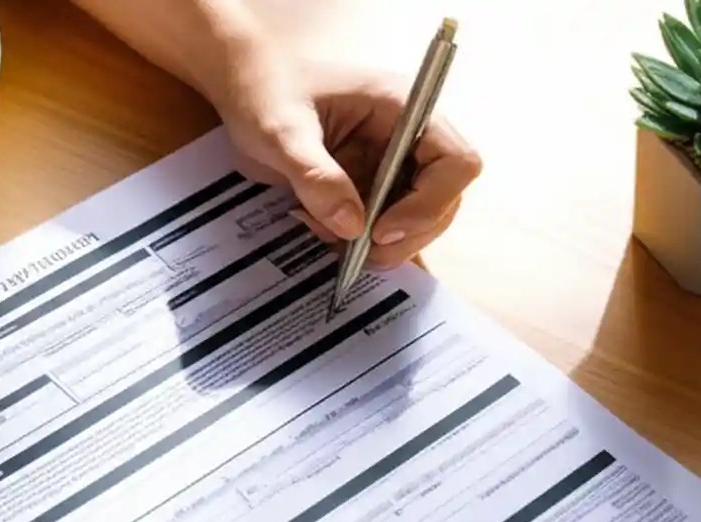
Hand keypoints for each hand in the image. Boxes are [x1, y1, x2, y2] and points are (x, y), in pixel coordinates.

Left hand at [215, 52, 481, 268]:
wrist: (245, 89)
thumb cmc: (266, 92)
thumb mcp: (281, 132)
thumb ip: (316, 176)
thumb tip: (353, 227)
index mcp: (402, 109)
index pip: (456, 162)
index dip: (430, 203)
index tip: (381, 229)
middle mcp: (407, 138)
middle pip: (443, 201)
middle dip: (405, 235)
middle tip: (359, 253)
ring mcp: (392, 165)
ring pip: (417, 221)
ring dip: (382, 244)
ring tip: (330, 238)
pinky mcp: (372, 187)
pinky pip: (387, 225)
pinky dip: (365, 244)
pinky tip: (332, 243)